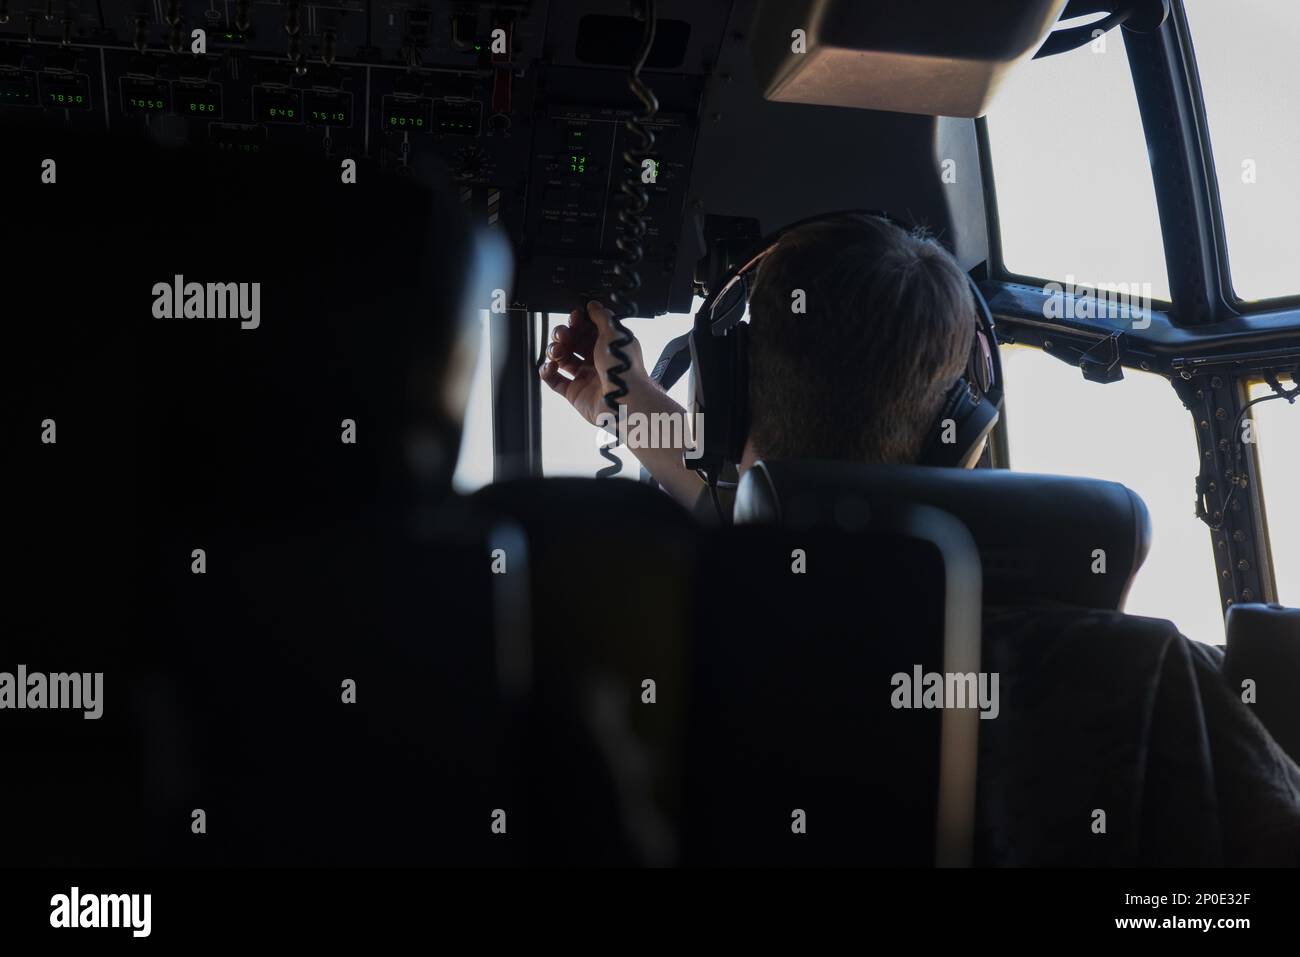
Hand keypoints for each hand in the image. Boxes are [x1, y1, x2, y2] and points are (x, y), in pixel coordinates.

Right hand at [539, 300, 649, 426]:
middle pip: (572, 343)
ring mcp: (585, 377)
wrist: (623, 399)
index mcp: (607, 346)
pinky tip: (550, 366)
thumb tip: (593, 305)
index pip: (587, 329)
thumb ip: (602, 316)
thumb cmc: (622, 367)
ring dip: (554, 351)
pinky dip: (547, 372)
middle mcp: (596, 360)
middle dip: (563, 335)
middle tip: (563, 336)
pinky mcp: (574, 392)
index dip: (578, 323)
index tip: (574, 318)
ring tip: (557, 352)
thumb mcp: (614, 332)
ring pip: (561, 359)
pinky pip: (554, 380)